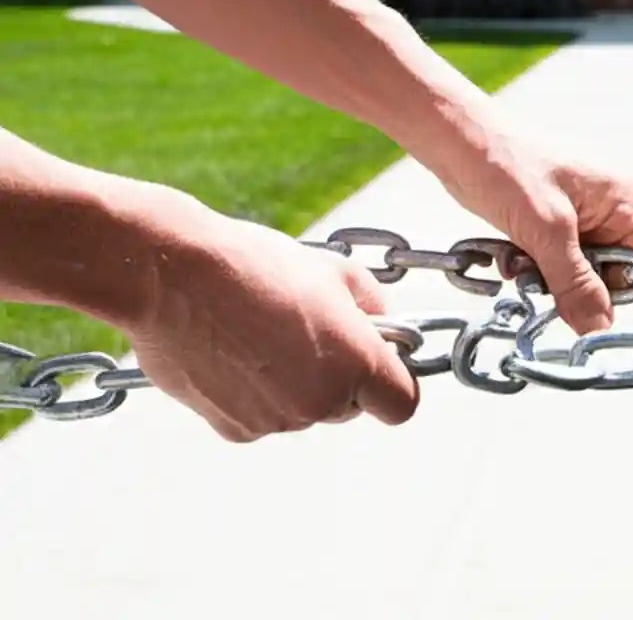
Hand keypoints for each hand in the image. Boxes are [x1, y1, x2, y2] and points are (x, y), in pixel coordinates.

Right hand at [123, 213, 418, 441]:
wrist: (170, 275)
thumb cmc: (254, 265)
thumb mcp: (335, 270)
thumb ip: (373, 306)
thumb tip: (381, 327)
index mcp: (356, 363)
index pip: (401, 403)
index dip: (392, 383)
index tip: (378, 362)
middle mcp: (321, 402)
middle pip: (349, 407)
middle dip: (339, 377)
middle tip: (307, 331)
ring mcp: (277, 421)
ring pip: (302, 409)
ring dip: (292, 382)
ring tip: (259, 331)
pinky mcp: (235, 430)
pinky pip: (260, 416)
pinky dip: (252, 393)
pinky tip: (231, 350)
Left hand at [435, 137, 632, 335]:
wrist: (456, 140)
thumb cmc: (505, 167)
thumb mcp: (545, 232)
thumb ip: (575, 283)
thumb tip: (599, 327)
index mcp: (621, 199)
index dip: (620, 288)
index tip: (584, 299)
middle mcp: (606, 207)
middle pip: (610, 271)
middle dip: (574, 283)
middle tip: (543, 279)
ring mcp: (577, 215)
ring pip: (577, 271)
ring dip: (548, 276)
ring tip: (520, 260)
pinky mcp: (549, 222)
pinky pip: (553, 261)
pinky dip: (532, 265)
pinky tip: (510, 254)